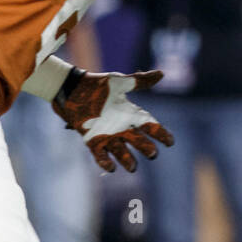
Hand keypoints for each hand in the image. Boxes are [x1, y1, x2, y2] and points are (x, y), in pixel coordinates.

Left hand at [51, 69, 174, 172]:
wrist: (71, 90)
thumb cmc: (97, 85)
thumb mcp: (119, 82)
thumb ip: (139, 81)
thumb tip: (161, 74)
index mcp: (130, 114)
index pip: (149, 125)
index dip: (160, 134)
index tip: (170, 142)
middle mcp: (121, 127)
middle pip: (138, 141)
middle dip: (146, 148)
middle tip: (153, 154)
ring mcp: (107, 135)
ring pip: (121, 151)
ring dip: (127, 160)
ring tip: (133, 167)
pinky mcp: (92, 140)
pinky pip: (100, 155)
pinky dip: (105, 162)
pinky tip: (111, 168)